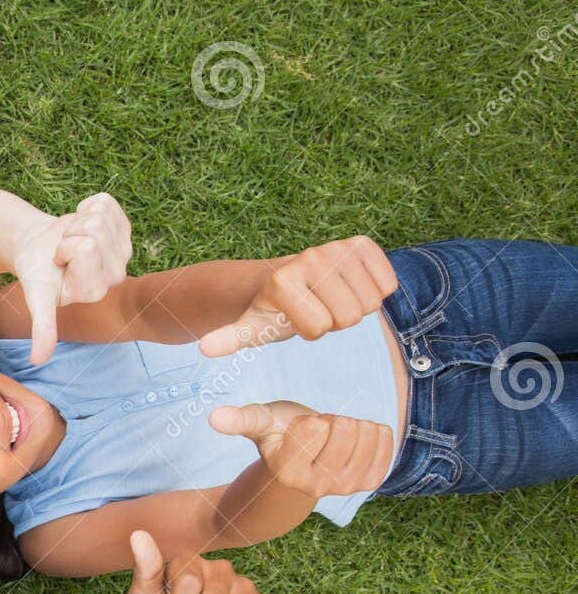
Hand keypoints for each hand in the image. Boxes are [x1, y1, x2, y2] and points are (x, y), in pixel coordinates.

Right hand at [13, 192, 131, 363]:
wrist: (38, 249)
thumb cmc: (37, 272)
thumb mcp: (37, 298)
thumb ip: (43, 326)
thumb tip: (37, 361)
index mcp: (96, 290)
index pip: (86, 247)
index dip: (64, 248)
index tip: (57, 263)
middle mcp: (115, 275)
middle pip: (95, 229)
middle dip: (71, 232)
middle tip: (63, 249)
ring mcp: (123, 250)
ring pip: (100, 214)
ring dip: (77, 220)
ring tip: (70, 239)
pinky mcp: (123, 228)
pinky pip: (106, 202)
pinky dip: (86, 206)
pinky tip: (80, 223)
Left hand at [199, 235, 397, 356]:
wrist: (294, 278)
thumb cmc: (274, 310)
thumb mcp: (252, 328)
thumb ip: (230, 338)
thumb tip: (205, 348)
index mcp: (283, 281)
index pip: (318, 329)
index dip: (311, 332)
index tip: (298, 319)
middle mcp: (311, 258)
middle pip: (348, 317)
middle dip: (336, 322)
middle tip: (319, 308)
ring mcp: (338, 248)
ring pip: (371, 303)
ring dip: (356, 307)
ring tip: (333, 298)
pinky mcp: (363, 244)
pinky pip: (387, 284)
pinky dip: (376, 290)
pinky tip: (352, 286)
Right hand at [210, 400, 393, 498]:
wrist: (302, 468)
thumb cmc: (279, 437)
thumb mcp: (260, 423)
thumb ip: (240, 420)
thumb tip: (213, 417)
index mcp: (287, 471)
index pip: (315, 426)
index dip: (309, 420)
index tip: (300, 435)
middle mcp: (317, 486)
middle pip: (344, 428)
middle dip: (332, 421)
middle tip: (319, 437)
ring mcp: (346, 487)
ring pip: (365, 432)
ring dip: (352, 426)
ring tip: (334, 441)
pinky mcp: (370, 482)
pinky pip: (385, 440)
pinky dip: (374, 432)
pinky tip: (356, 440)